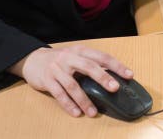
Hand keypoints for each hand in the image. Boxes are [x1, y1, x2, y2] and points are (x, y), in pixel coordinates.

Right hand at [8, 45, 133, 116]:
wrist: (33, 59)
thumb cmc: (60, 61)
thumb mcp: (76, 57)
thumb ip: (90, 65)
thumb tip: (112, 79)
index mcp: (80, 51)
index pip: (101, 57)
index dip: (116, 66)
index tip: (129, 75)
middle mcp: (69, 58)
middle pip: (88, 67)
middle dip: (103, 78)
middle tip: (114, 89)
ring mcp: (57, 69)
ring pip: (73, 85)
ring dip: (84, 100)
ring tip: (93, 112)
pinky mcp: (47, 80)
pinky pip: (59, 94)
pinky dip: (68, 105)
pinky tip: (76, 113)